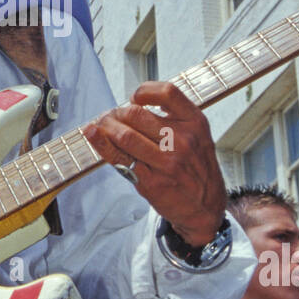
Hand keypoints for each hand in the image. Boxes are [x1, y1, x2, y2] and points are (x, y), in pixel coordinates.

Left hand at [84, 81, 225, 244]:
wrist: (206, 206)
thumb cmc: (197, 169)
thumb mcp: (198, 136)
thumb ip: (173, 118)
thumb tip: (134, 105)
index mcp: (195, 123)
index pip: (167, 93)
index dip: (144, 92)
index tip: (134, 98)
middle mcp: (183, 140)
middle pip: (137, 114)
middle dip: (116, 113)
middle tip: (109, 116)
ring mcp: (167, 162)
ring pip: (125, 135)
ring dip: (105, 127)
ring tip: (100, 126)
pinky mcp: (151, 182)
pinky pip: (119, 158)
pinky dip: (101, 144)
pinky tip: (93, 135)